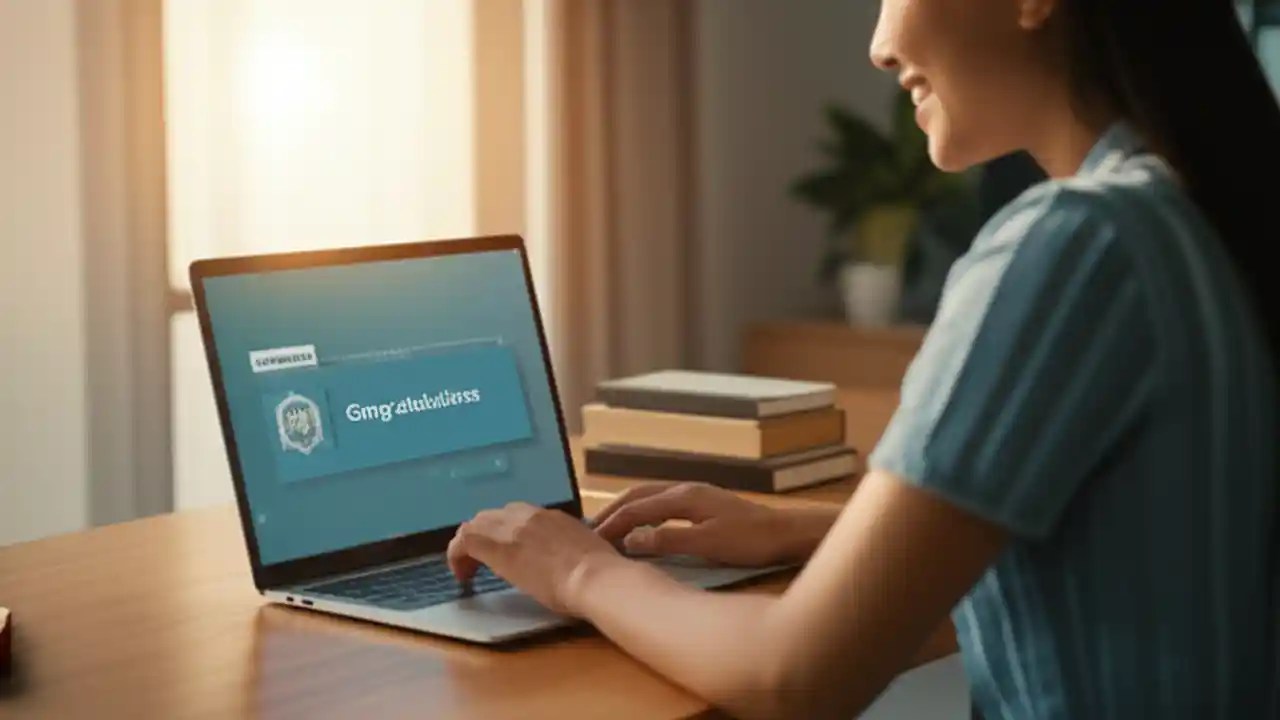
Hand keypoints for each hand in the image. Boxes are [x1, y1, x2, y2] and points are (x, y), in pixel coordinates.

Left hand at [447, 502, 628, 615]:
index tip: (507, 555)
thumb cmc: (599, 573)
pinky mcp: (498, 546)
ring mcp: (513, 527)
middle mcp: (530, 515)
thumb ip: (568, 552)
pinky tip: (462, 576)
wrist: (594, 577)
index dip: (505, 534)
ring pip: (476, 524)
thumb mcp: (584, 553)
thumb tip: (566, 564)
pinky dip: (457, 556)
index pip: (518, 516)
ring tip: (467, 570)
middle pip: (492, 516)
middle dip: (483, 536)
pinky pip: (464, 542)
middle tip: (480, 562)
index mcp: (552, 518)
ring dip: (469, 546)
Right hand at [592, 482, 829, 566]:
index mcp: (684, 497)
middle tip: (589, 530)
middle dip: (612, 511)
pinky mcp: (704, 503)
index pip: (636, 508)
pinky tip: (644, 526)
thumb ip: (667, 541)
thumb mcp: (707, 545)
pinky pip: (662, 503)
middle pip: (638, 495)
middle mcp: (686, 489)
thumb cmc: (750, 541)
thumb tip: (631, 540)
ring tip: (609, 527)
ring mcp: (696, 494)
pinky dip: (644, 512)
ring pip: (650, 496)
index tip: (590, 540)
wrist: (786, 533)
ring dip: (627, 510)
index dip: (611, 524)